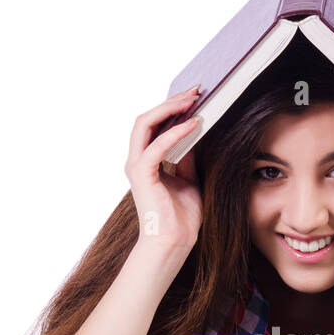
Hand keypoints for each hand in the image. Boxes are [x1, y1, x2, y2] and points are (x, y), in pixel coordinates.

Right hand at [125, 87, 203, 253]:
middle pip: (147, 119)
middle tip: (196, 91)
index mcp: (147, 161)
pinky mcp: (142, 174)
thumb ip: (187, 156)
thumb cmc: (182, 217)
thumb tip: (195, 132)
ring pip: (145, 124)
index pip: (155, 125)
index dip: (173, 108)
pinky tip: (194, 125)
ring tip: (193, 101)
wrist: (175, 242)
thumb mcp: (190, 178)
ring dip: (170, 109)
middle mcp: (138, 160)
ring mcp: (137, 166)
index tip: (196, 98)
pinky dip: (175, 133)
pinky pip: (157, 146)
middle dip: (171, 102)